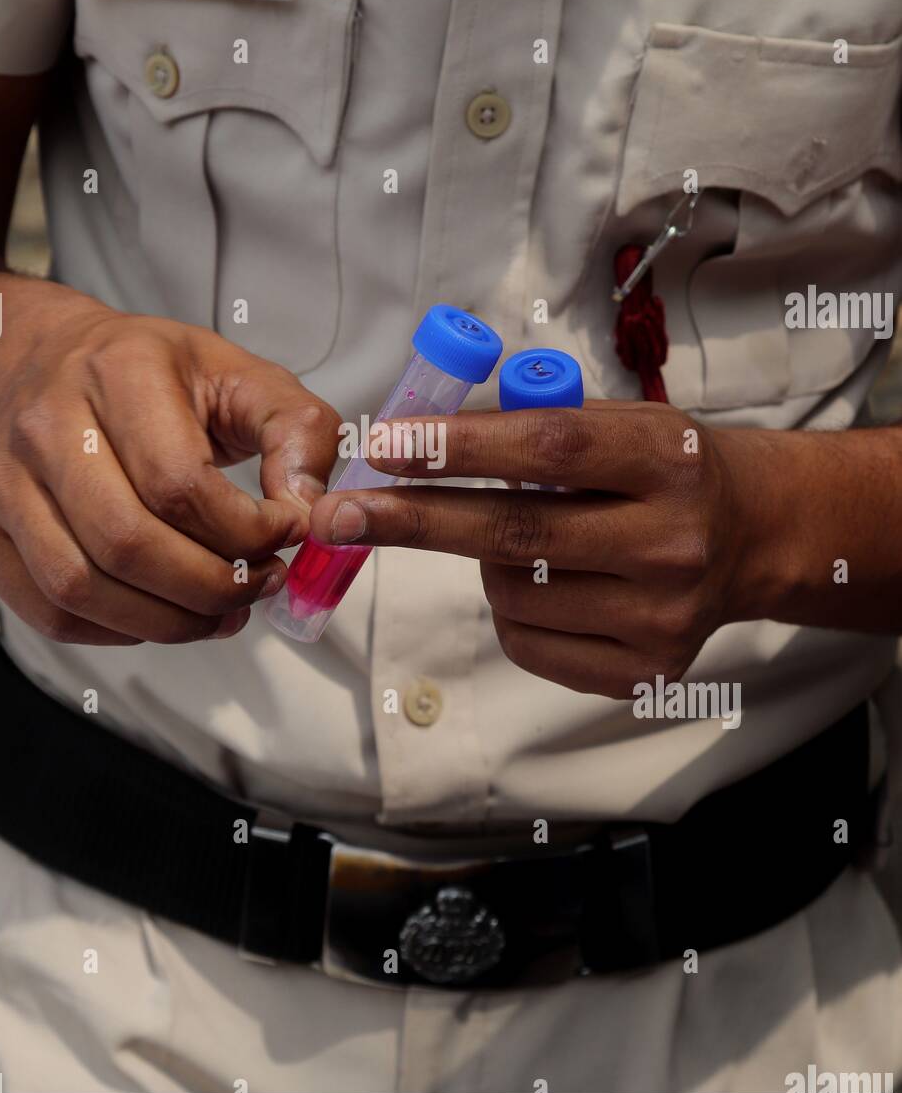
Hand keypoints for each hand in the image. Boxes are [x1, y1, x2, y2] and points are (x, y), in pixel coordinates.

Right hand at [0, 300, 341, 644]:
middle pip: (126, 544)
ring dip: (169, 622)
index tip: (285, 536)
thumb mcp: (242, 375)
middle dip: (211, 588)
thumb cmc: (153, 377)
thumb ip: (298, 431)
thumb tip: (306, 508)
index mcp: (116, 372)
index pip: (178, 484)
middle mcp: (44, 424)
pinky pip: (50, 613)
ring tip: (223, 612)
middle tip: (259, 586)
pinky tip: (165, 612)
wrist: (42, 364)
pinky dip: (119, 631)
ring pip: (81, 588)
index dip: (244, 532)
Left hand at [308, 401, 761, 698]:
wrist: (751, 536)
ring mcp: (662, 616)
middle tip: (340, 513)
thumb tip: (415, 443)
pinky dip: (509, 609)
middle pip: (516, 533)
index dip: (460, 448)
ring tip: (524, 539)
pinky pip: (528, 643)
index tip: (385, 445)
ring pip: (511, 593)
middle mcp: (673, 540)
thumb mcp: (623, 421)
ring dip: (483, 562)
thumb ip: (539, 427)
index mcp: (667, 459)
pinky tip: (546, 583)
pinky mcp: (645, 671)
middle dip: (415, 520)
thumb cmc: (662, 469)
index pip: (549, 448)